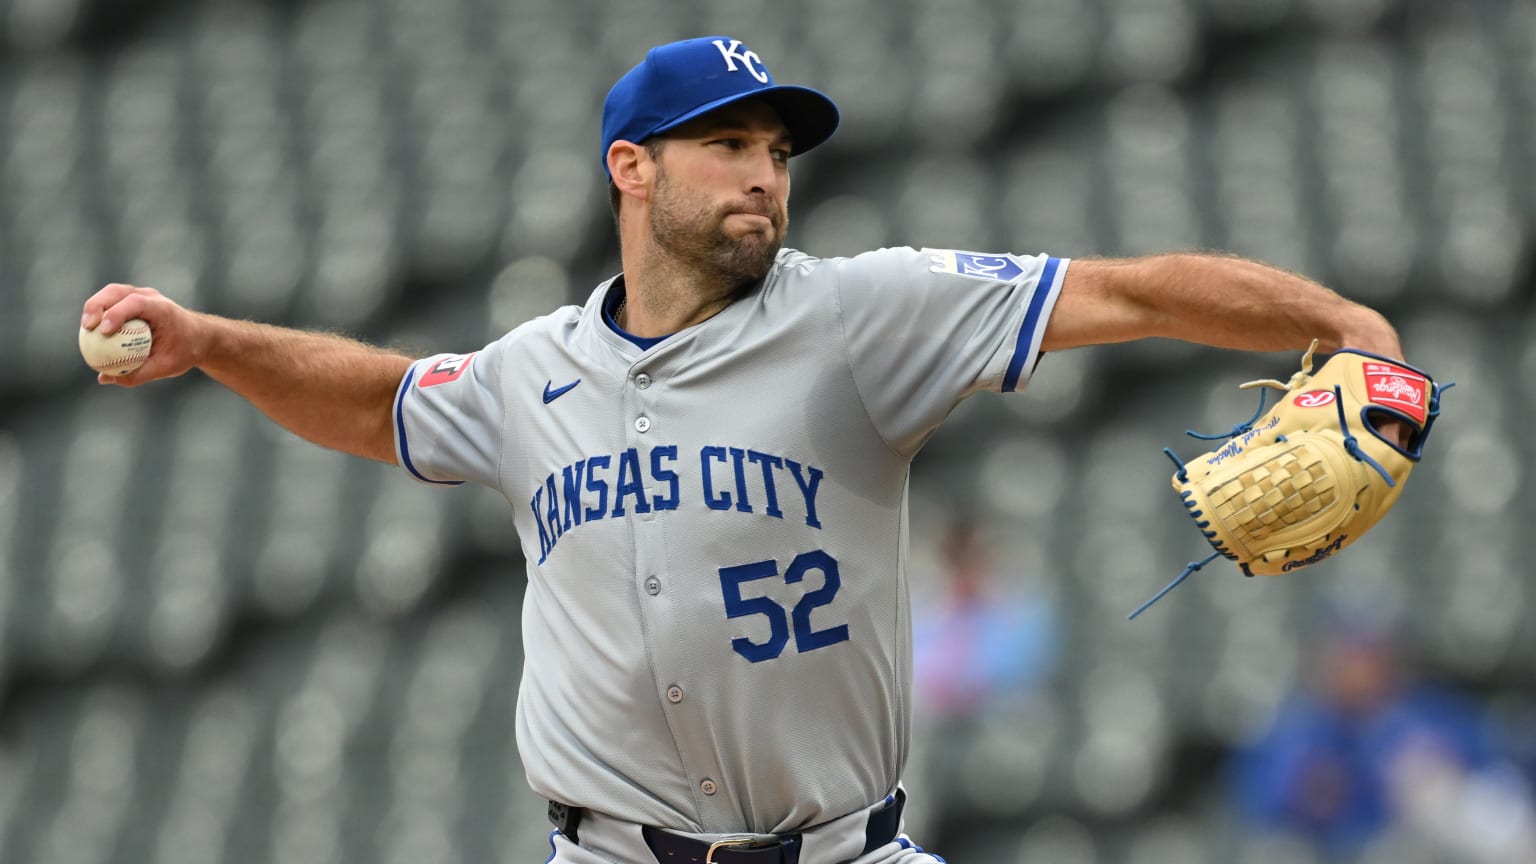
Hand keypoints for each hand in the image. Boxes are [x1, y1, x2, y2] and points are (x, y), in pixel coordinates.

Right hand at [81, 283, 204, 386]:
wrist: (199, 337)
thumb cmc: (185, 351)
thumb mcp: (167, 368)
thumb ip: (138, 374)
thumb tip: (106, 378)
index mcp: (163, 309)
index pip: (136, 303)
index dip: (117, 313)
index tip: (103, 331)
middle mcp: (151, 297)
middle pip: (117, 292)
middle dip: (97, 305)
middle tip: (87, 327)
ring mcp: (141, 296)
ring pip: (111, 293)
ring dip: (94, 306)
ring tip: (85, 328)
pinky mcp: (133, 300)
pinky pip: (112, 303)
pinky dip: (100, 312)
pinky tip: (90, 331)